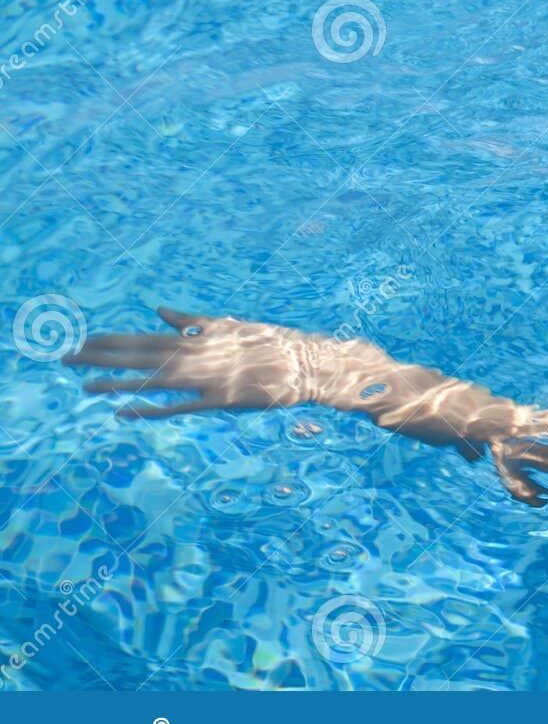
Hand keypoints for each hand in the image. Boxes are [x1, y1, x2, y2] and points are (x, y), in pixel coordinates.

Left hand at [62, 306, 322, 419]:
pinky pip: (178, 407)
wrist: (305, 362)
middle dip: (101, 358)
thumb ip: (191, 321)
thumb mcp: (227, 324)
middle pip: (139, 356)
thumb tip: (159, 312)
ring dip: (116, 383)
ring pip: (152, 380)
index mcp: (197, 336)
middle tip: (66, 359)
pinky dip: (150, 409)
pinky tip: (124, 412)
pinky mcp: (219, 401)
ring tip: (83, 387)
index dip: (111, 340)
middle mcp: (196, 355)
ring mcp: (207, 379)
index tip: (82, 341)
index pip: (144, 337)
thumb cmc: (269, 342)